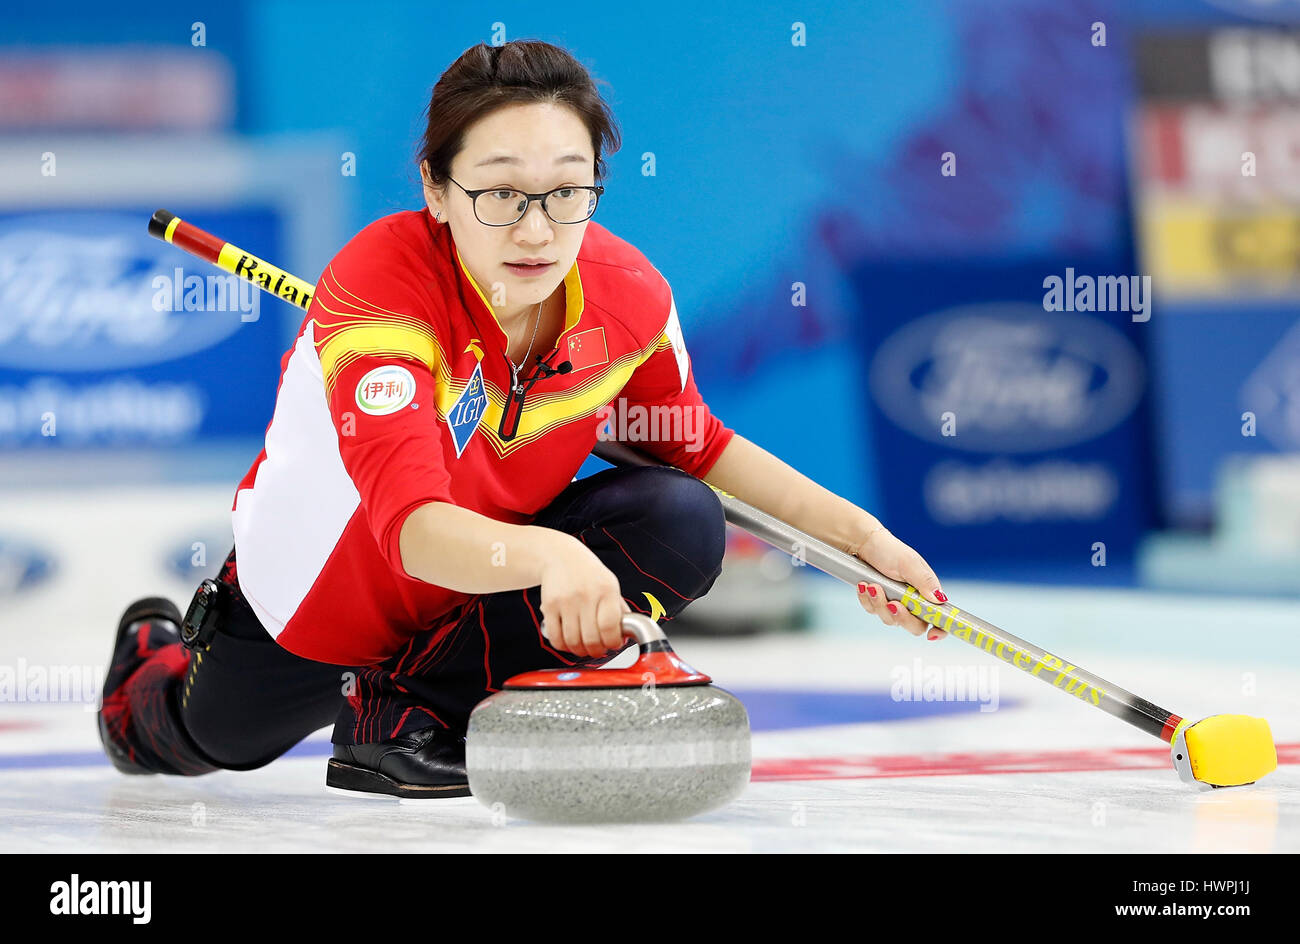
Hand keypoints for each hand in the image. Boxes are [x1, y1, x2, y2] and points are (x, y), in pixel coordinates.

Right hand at [538, 534, 630, 658]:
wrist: (561, 557)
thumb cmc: (589, 574)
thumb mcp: (610, 585)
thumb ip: (619, 610)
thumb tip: (625, 636)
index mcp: (606, 590)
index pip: (610, 626)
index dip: (612, 642)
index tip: (613, 644)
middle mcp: (586, 595)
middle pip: (591, 639)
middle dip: (596, 651)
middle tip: (598, 649)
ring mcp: (566, 601)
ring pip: (573, 641)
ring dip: (580, 651)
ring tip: (584, 647)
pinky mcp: (549, 606)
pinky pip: (556, 637)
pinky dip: (563, 646)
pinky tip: (568, 642)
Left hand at [851, 526, 948, 640]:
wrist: (864, 545)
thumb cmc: (890, 551)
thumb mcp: (908, 563)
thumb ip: (924, 581)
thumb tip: (940, 600)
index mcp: (927, 593)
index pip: (939, 618)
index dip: (940, 630)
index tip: (932, 635)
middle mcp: (913, 602)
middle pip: (914, 626)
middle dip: (902, 617)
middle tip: (892, 603)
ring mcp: (895, 604)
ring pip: (890, 620)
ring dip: (879, 603)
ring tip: (872, 585)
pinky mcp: (877, 603)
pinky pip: (872, 611)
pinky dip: (867, 600)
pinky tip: (864, 586)